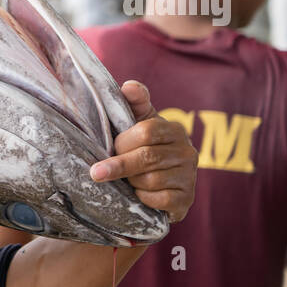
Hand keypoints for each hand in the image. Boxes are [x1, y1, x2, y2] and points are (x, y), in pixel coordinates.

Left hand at [88, 81, 197, 223]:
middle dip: (119, 165)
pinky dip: (144, 198)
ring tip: (127, 181)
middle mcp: (187, 151)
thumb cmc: (143, 149)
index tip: (109, 148)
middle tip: (97, 172)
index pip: (147, 131)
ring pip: (150, 180)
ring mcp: (189, 176)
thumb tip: (128, 86)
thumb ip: (135, 104)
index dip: (123, 141)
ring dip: (131, 183)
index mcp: (173, 129)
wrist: (161, 185)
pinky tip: (140, 195)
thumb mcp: (139, 124)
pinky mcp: (186, 199)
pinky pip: (159, 200)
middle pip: (147, 157)